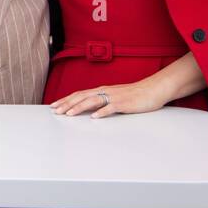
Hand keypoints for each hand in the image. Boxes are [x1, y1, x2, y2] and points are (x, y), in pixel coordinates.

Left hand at [50, 78, 172, 117]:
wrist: (153, 89)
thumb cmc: (134, 94)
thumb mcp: (114, 96)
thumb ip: (102, 101)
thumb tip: (89, 109)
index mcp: (102, 90)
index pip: (79, 94)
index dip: (66, 99)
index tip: (54, 105)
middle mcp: (105, 91)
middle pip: (82, 97)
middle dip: (67, 104)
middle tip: (55, 111)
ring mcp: (114, 97)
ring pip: (93, 101)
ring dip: (79, 107)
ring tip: (69, 114)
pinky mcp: (124, 103)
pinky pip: (111, 108)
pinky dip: (102, 112)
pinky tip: (94, 117)